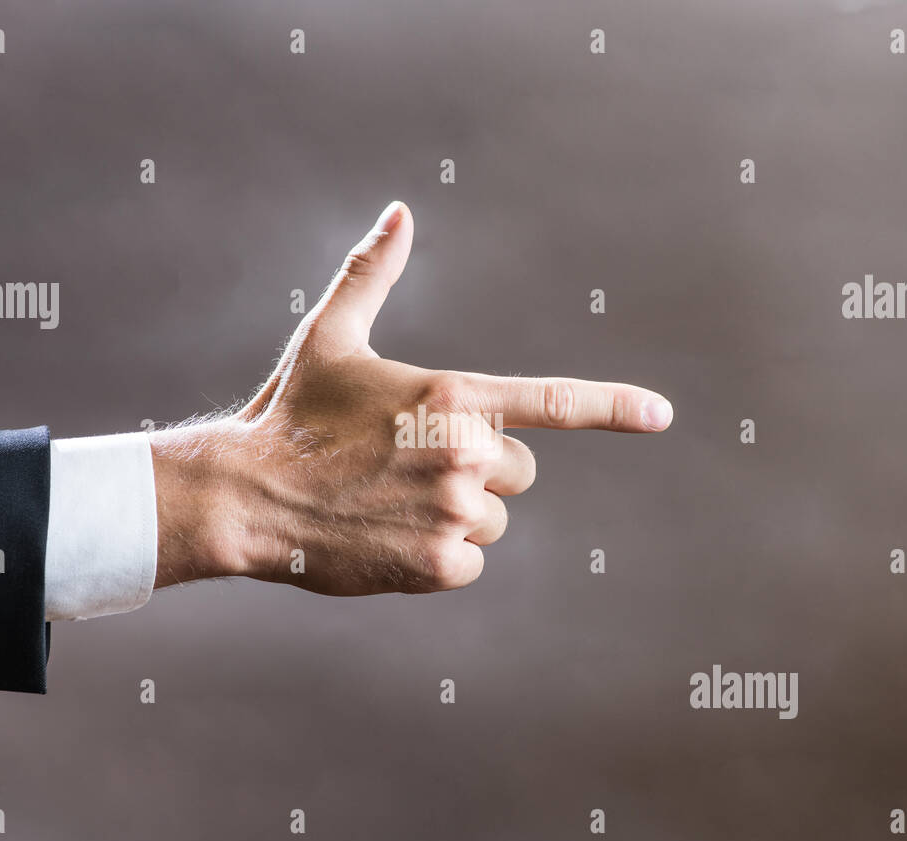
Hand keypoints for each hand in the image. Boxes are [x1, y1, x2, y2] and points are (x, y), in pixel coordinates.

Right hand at [149, 201, 672, 594]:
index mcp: (453, 396)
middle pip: (517, 470)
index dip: (614, 407)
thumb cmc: (291, 413)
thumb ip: (373, 273)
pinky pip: (468, 563)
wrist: (245, 495)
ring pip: (491, 520)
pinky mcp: (437, 565)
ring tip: (388, 502)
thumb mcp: (331, 335)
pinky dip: (436, 557)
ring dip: (453, 516)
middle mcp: (465, 454)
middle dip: (477, 470)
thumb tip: (399, 210)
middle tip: (408, 465)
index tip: (662, 416)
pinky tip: (385, 537)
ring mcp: (452, 512)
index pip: (553, 402)